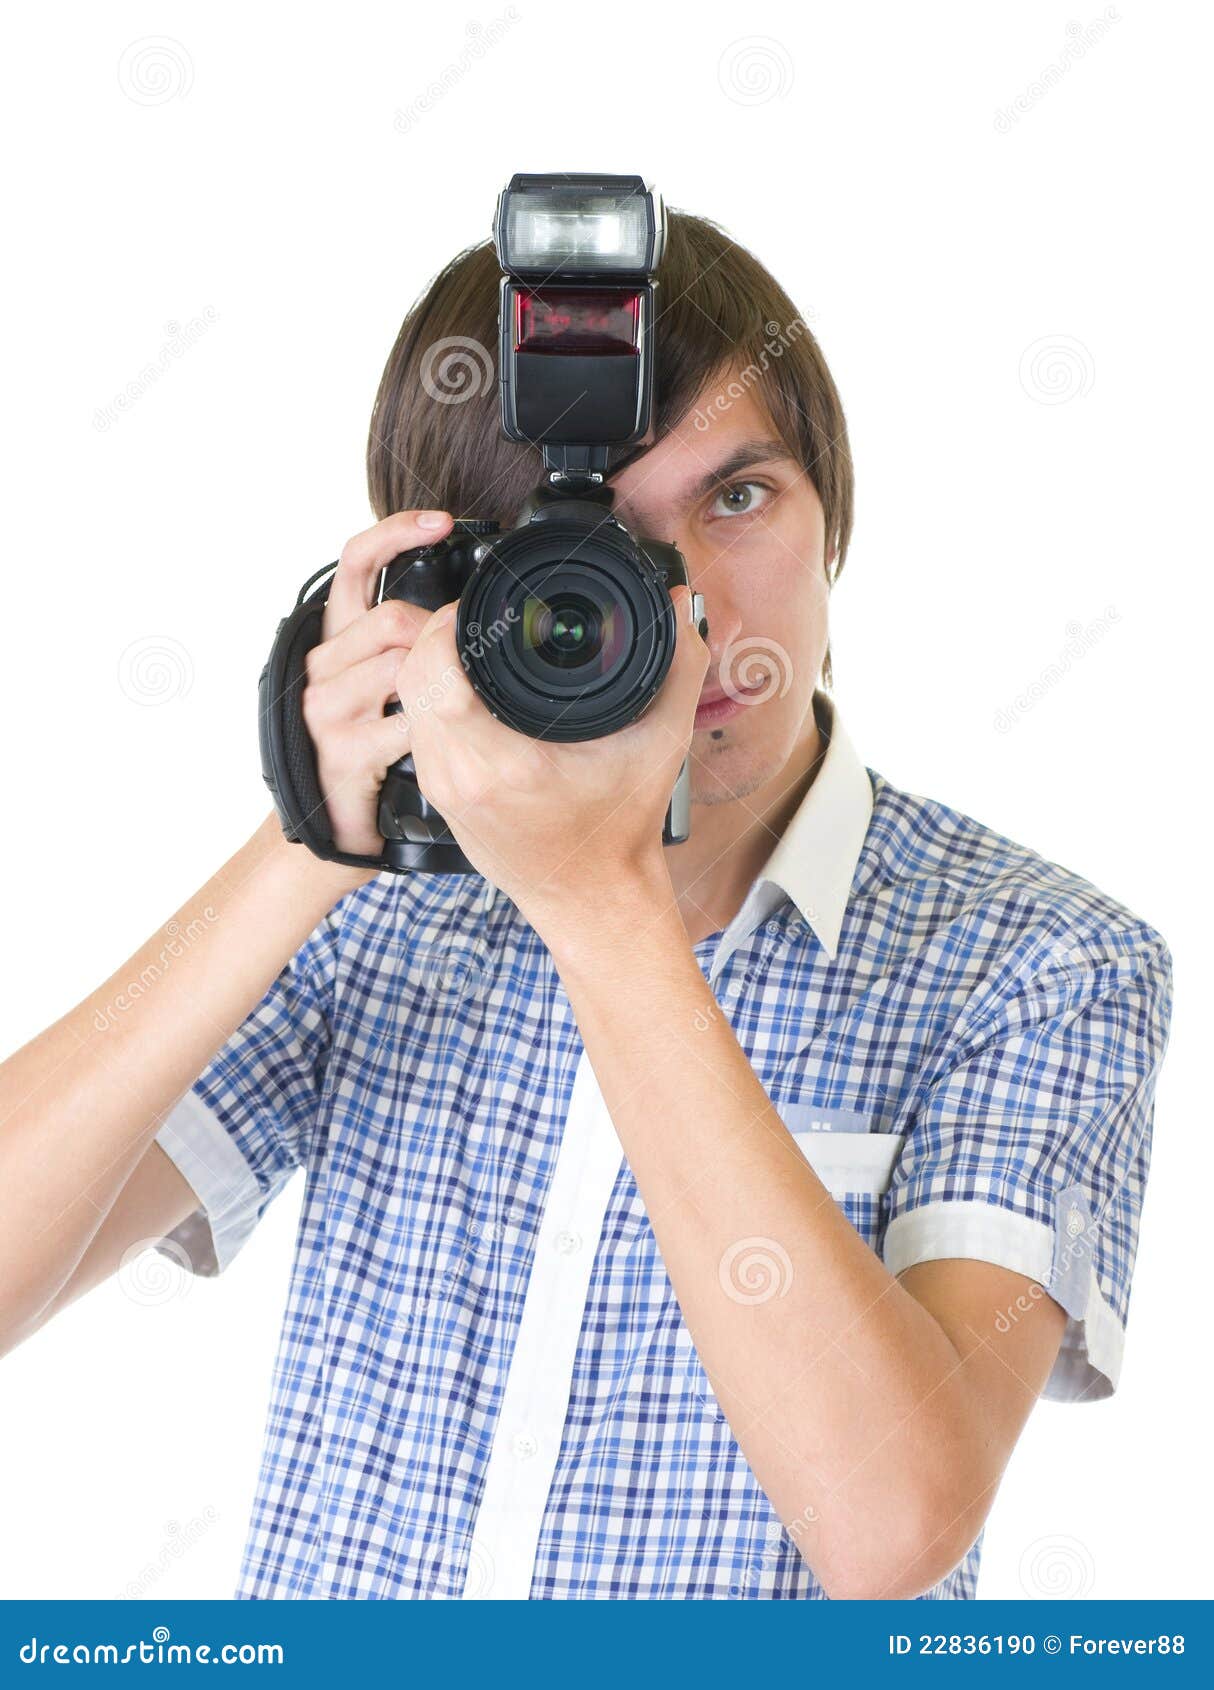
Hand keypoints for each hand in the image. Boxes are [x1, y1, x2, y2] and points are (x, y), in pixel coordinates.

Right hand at [300, 509, 453, 855]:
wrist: (332, 825)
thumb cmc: (368, 749)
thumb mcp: (384, 686)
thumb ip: (407, 643)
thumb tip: (458, 611)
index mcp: (335, 639)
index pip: (355, 562)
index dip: (396, 532)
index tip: (440, 522)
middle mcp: (322, 665)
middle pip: (393, 620)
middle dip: (435, 639)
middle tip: (458, 669)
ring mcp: (325, 708)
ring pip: (403, 669)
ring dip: (437, 691)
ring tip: (442, 716)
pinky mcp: (342, 749)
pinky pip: (408, 724)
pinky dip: (433, 735)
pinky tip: (432, 747)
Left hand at [395, 583, 709, 942]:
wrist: (594, 900)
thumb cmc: (621, 832)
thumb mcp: (663, 744)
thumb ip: (679, 667)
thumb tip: (677, 606)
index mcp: (502, 763)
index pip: (437, 669)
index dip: (448, 625)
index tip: (478, 606)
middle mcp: (460, 777)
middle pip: (413, 677)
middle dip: (435, 635)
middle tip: (472, 616)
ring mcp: (443, 790)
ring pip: (409, 702)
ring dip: (430, 666)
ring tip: (469, 645)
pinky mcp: (440, 798)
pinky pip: (419, 729)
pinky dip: (433, 699)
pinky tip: (467, 689)